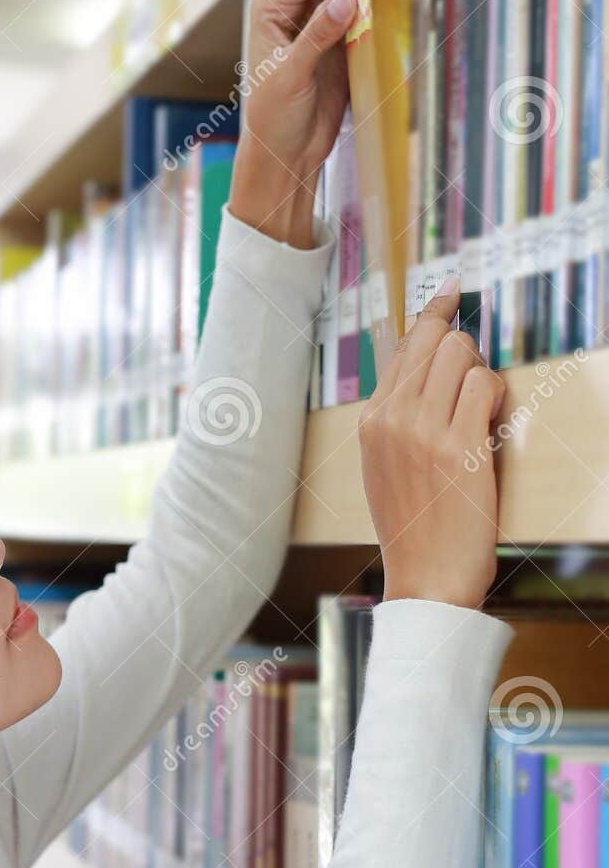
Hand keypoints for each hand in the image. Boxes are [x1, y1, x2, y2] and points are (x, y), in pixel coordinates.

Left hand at [229, 0, 374, 247]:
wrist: (288, 152)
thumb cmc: (275, 118)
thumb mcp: (292, 76)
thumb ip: (318, 36)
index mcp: (271, 6)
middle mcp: (293, 3)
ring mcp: (318, 16)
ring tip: (370, 10)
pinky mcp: (341, 34)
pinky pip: (360, 1)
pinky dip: (372, 2)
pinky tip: (379, 19)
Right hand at [358, 284, 505, 610]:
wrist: (426, 578)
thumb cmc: (416, 528)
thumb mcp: (387, 467)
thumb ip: (398, 420)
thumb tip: (427, 373)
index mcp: (370, 421)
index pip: (403, 348)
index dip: (432, 315)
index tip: (450, 289)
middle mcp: (390, 417)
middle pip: (434, 340)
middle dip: (463, 348)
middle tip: (475, 380)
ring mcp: (422, 430)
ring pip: (461, 354)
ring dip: (482, 374)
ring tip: (481, 415)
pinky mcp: (457, 445)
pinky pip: (485, 385)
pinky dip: (497, 399)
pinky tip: (490, 429)